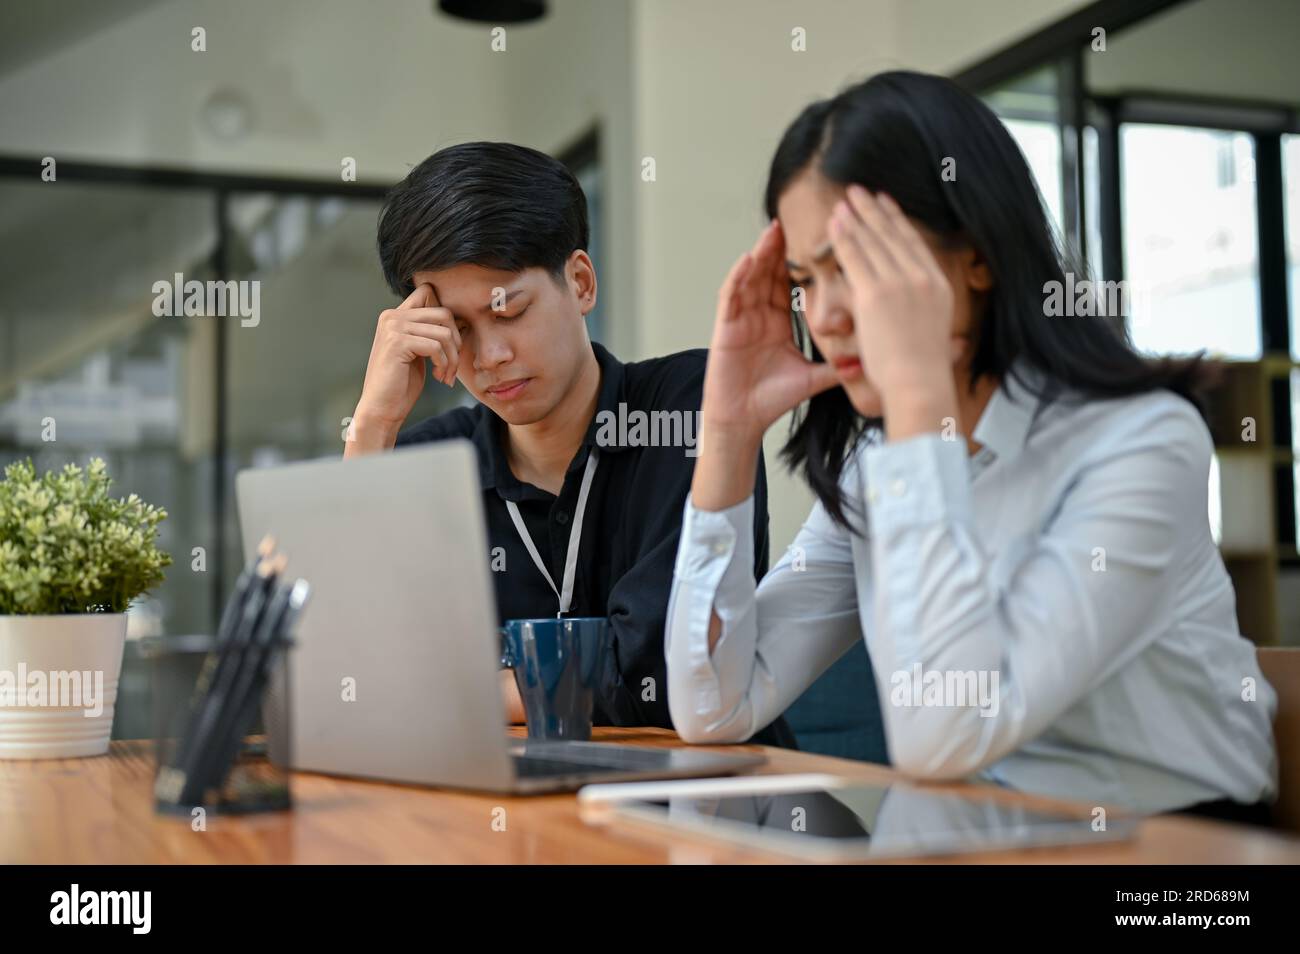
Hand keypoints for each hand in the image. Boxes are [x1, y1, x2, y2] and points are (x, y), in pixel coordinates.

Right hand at [355, 283, 462, 429]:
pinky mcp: (397, 343)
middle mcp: (392, 316)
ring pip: (443, 333)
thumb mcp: (418, 351)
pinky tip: (438, 377)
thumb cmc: (401, 383)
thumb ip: (429, 332)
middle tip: (452, 364)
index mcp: (395, 315)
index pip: (428, 292)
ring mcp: (393, 328)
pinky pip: (435, 347)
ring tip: (445, 374)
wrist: (381, 408)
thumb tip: (458, 320)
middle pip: (443, 313)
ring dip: (452, 358)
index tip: (449, 344)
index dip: (447, 317)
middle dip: (456, 341)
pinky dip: (443, 364)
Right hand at [701, 220, 839, 440]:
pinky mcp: (725, 327)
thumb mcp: (813, 378)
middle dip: (781, 246)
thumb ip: (837, 366)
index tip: (820, 240)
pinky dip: (739, 276)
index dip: (802, 261)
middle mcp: (759, 315)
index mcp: (779, 322)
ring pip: (750, 277)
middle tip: (796, 219)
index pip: (791, 283)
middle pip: (770, 272)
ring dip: (760, 253)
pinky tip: (749, 259)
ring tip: (773, 229)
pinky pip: (731, 295)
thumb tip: (868, 361)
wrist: (744, 421)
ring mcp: (741, 318)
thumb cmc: (771, 400)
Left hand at [828, 185, 959, 438]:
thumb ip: (923, 314)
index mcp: (937, 285)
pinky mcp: (875, 293)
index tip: (887, 203)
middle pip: (894, 235)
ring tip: (845, 199)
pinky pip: (856, 256)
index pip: (914, 244)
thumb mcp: (933, 332)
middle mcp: (921, 278)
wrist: (919, 383)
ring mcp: (899, 283)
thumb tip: (918, 314)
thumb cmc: (921, 370)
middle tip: (861, 191)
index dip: (898, 221)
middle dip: (875, 210)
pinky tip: (835, 221)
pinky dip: (845, 235)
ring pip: (873, 241)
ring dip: (857, 217)